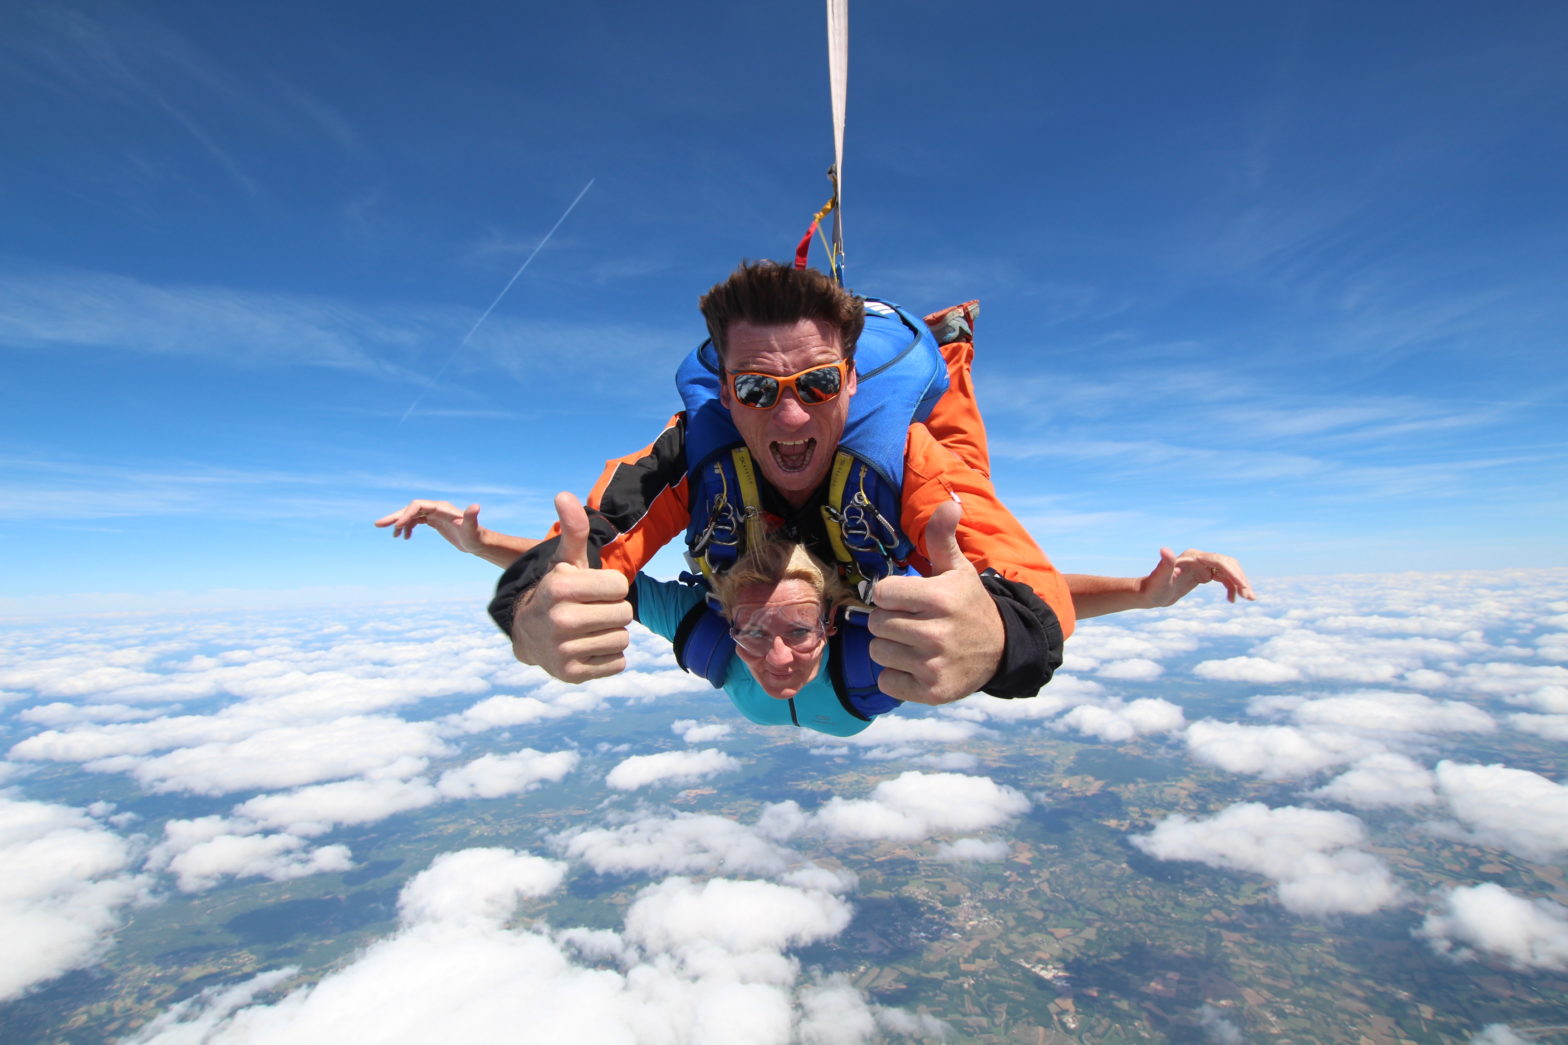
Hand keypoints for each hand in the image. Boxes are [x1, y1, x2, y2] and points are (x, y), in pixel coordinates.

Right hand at [375, 499, 485, 554]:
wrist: (480, 542)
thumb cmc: (476, 536)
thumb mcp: (472, 529)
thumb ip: (471, 517)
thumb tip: (475, 507)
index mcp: (442, 508)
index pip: (418, 506)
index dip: (406, 515)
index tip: (397, 528)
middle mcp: (437, 508)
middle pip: (411, 509)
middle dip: (395, 516)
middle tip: (378, 524)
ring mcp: (435, 514)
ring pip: (412, 515)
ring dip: (400, 523)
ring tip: (392, 536)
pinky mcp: (435, 521)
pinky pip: (417, 521)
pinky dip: (408, 527)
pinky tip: (405, 538)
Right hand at [509, 492, 631, 682]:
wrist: (529, 634)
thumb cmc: (557, 591)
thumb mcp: (564, 561)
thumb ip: (573, 530)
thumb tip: (564, 494)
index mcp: (559, 588)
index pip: (619, 586)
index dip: (611, 586)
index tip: (592, 589)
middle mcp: (560, 620)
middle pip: (624, 614)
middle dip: (614, 610)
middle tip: (592, 610)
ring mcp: (564, 651)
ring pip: (623, 639)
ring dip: (613, 633)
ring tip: (590, 628)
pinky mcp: (572, 674)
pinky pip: (618, 663)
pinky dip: (610, 656)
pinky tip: (589, 647)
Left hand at [866, 500, 1003, 704]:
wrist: (1001, 649)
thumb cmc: (968, 604)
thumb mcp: (957, 569)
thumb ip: (942, 537)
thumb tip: (948, 504)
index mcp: (939, 598)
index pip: (882, 593)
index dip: (891, 595)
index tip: (908, 599)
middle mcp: (936, 633)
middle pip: (875, 623)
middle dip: (889, 621)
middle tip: (912, 622)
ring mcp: (934, 665)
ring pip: (877, 652)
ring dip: (891, 648)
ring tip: (915, 644)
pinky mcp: (931, 691)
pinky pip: (886, 682)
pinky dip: (896, 676)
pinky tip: (917, 666)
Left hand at [1140, 548, 1255, 606]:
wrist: (1148, 594)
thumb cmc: (1152, 588)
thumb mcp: (1159, 579)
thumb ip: (1163, 565)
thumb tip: (1165, 550)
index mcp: (1193, 557)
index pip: (1219, 561)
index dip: (1233, 573)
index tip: (1243, 587)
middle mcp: (1199, 558)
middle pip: (1228, 565)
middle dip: (1241, 579)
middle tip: (1250, 597)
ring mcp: (1202, 566)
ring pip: (1228, 572)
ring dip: (1240, 584)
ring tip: (1249, 599)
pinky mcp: (1203, 574)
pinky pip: (1223, 578)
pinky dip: (1231, 588)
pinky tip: (1232, 600)